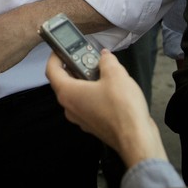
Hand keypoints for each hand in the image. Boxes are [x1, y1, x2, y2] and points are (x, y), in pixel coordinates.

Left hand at [45, 50, 166, 166]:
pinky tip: (112, 88)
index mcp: (68, 93)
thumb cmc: (121, 108)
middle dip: (77, 66)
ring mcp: (81, 118)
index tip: (62, 48)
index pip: (52, 70)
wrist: (136, 139)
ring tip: (105, 71)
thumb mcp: (115, 74)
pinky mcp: (93, 124)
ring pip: (78, 93)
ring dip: (88, 80)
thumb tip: (104, 56)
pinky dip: (95, 93)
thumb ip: (107, 61)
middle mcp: (70, 107)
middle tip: (91, 56)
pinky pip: (88, 104)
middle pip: (65, 81)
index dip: (55, 56)